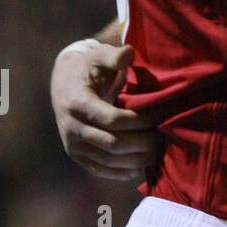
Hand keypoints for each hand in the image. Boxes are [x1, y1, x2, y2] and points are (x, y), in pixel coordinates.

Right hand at [50, 40, 159, 179]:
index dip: (139, 121)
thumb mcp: (99, 55)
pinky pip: (98, 169)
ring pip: (108, 160)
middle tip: (162, 137)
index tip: (157, 115)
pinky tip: (140, 168)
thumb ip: (114, 56)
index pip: (113, 119)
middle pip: (113, 143)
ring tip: (156, 152)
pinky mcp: (76, 155)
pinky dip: (120, 172)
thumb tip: (129, 54)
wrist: (64, 82)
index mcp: (78, 103)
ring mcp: (72, 144)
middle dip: (142, 142)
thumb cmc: (89, 67)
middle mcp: (72, 127)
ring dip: (135, 160)